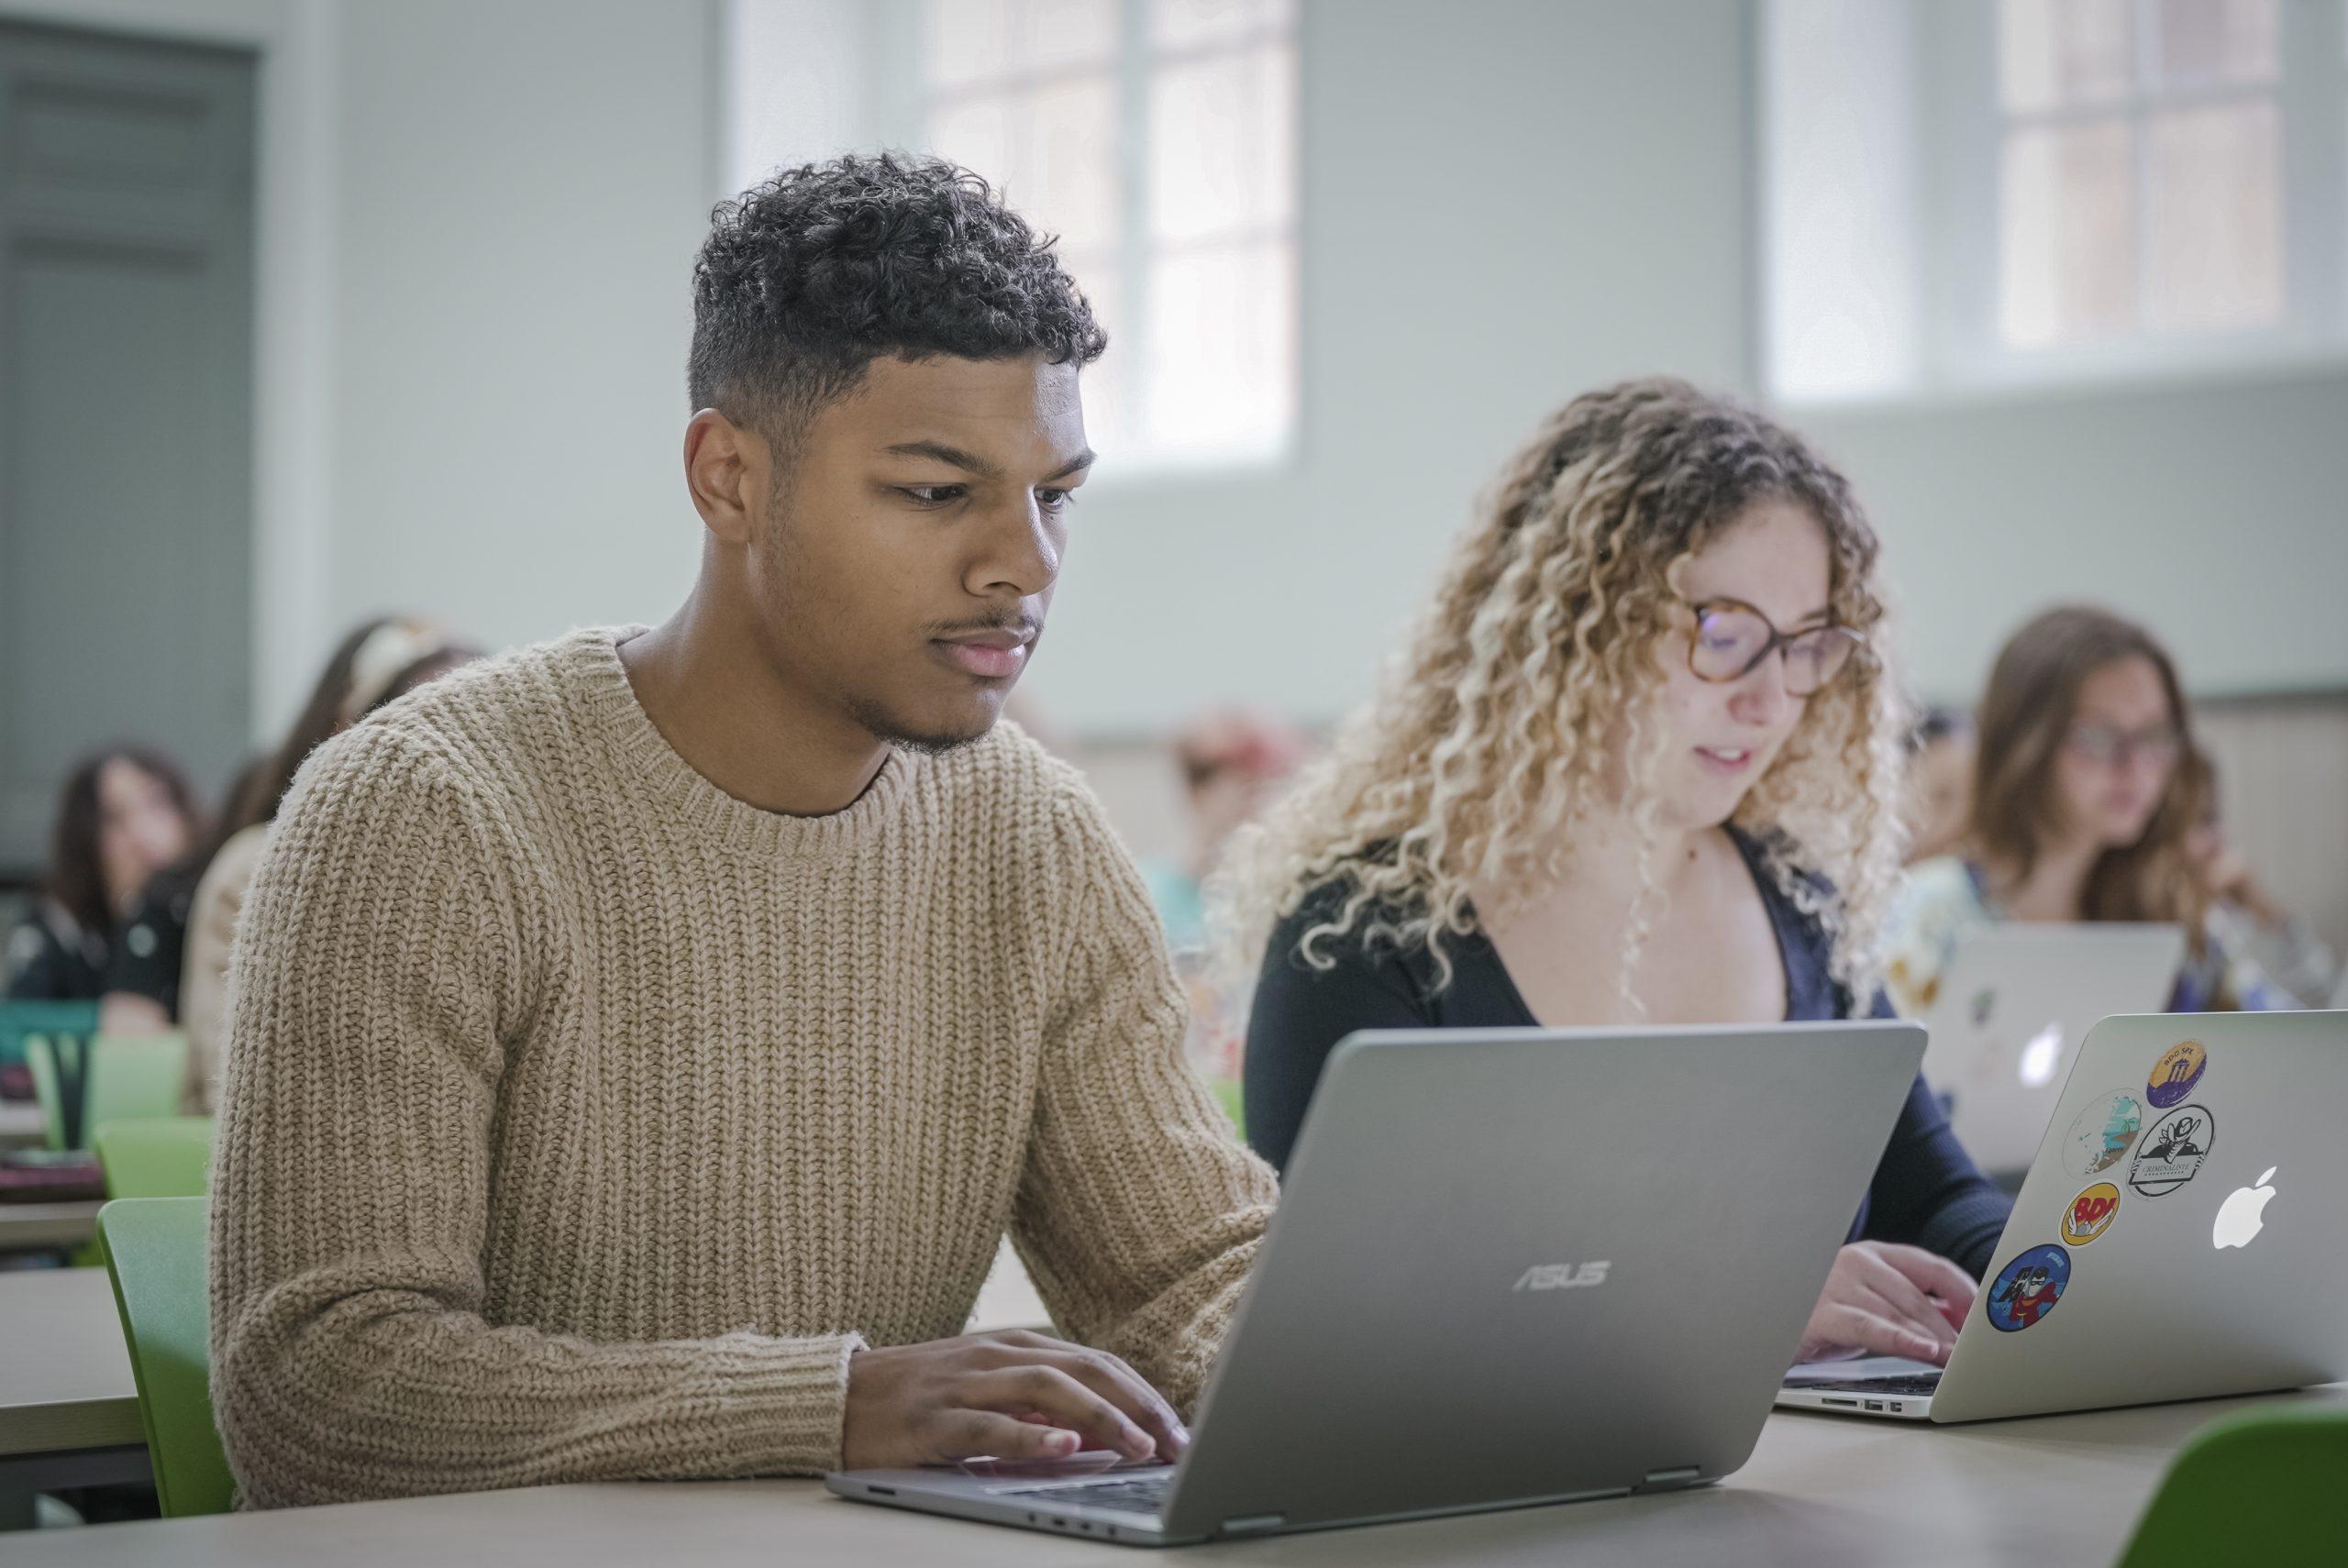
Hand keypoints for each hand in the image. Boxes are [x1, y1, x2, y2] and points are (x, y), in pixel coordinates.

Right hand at [841, 1329, 1188, 1469]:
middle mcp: (995, 1356)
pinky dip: (1032, 1437)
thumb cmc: (916, 1397)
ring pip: (1048, 1391)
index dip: (1142, 1392)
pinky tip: (1066, 1449)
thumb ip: (1035, 1404)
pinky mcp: (933, 1420)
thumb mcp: (984, 1390)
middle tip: (1177, 1442)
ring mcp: (964, 1384)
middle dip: (1138, 1405)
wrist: (834, 1396)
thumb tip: (1096, 1432)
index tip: (1178, 1427)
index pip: (1095, 1362)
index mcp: (1013, 1346)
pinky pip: (989, 1426)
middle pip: (1084, 1369)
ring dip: (1102, 1418)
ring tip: (1139, 1445)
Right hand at [1795, 1243, 1975, 1365]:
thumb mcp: (1871, 1300)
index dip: (1965, 1291)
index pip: (1931, 1266)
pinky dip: (1901, 1340)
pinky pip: (1869, 1327)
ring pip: (1898, 1313)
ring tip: (1960, 1361)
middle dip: (1952, 1327)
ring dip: (1934, 1339)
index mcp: (1874, 1253)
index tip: (1989, 1317)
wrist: (1768, 1317)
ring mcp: (1837, 1285)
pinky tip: (1925, 1351)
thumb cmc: (1824, 1310)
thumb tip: (1963, 1319)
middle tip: (1977, 1353)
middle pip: (1919, 1295)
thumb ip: (1911, 1304)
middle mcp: (1856, 1262)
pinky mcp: (1822, 1314)